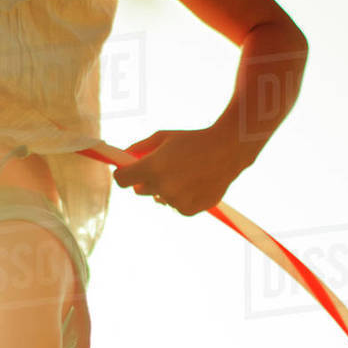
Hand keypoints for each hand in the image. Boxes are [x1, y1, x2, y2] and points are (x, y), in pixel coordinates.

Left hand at [112, 127, 254, 216]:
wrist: (227, 149)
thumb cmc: (192, 140)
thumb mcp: (163, 136)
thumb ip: (138, 148)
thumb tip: (120, 157)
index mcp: (152, 167)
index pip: (122, 180)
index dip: (123, 174)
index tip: (127, 171)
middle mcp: (162, 187)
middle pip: (138, 190)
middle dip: (145, 179)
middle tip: (162, 167)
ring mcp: (176, 201)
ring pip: (158, 198)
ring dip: (165, 188)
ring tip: (184, 172)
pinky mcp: (188, 210)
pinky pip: (174, 206)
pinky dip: (180, 197)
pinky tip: (193, 183)